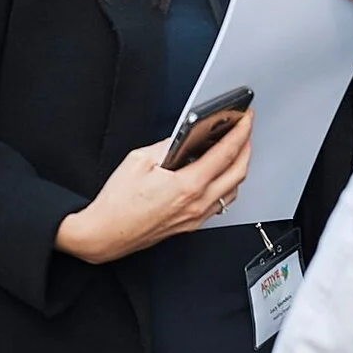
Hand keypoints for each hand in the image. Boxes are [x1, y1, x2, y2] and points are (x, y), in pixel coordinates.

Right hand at [53, 115, 252, 263]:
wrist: (106, 233)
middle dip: (246, 147)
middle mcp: (197, 203)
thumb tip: (183, 138)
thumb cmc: (118, 203)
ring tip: (234, 151)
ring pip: (233, 190)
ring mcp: (196, 216)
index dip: (240, 132)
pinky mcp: (191, 225)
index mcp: (188, 185)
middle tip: (244, 130)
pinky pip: (220, 203)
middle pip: (238, 172)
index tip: (245, 119)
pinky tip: (219, 176)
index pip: (226, 153)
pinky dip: (227, 185)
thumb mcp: (139, 160)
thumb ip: (167, 146)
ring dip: (238, 168)